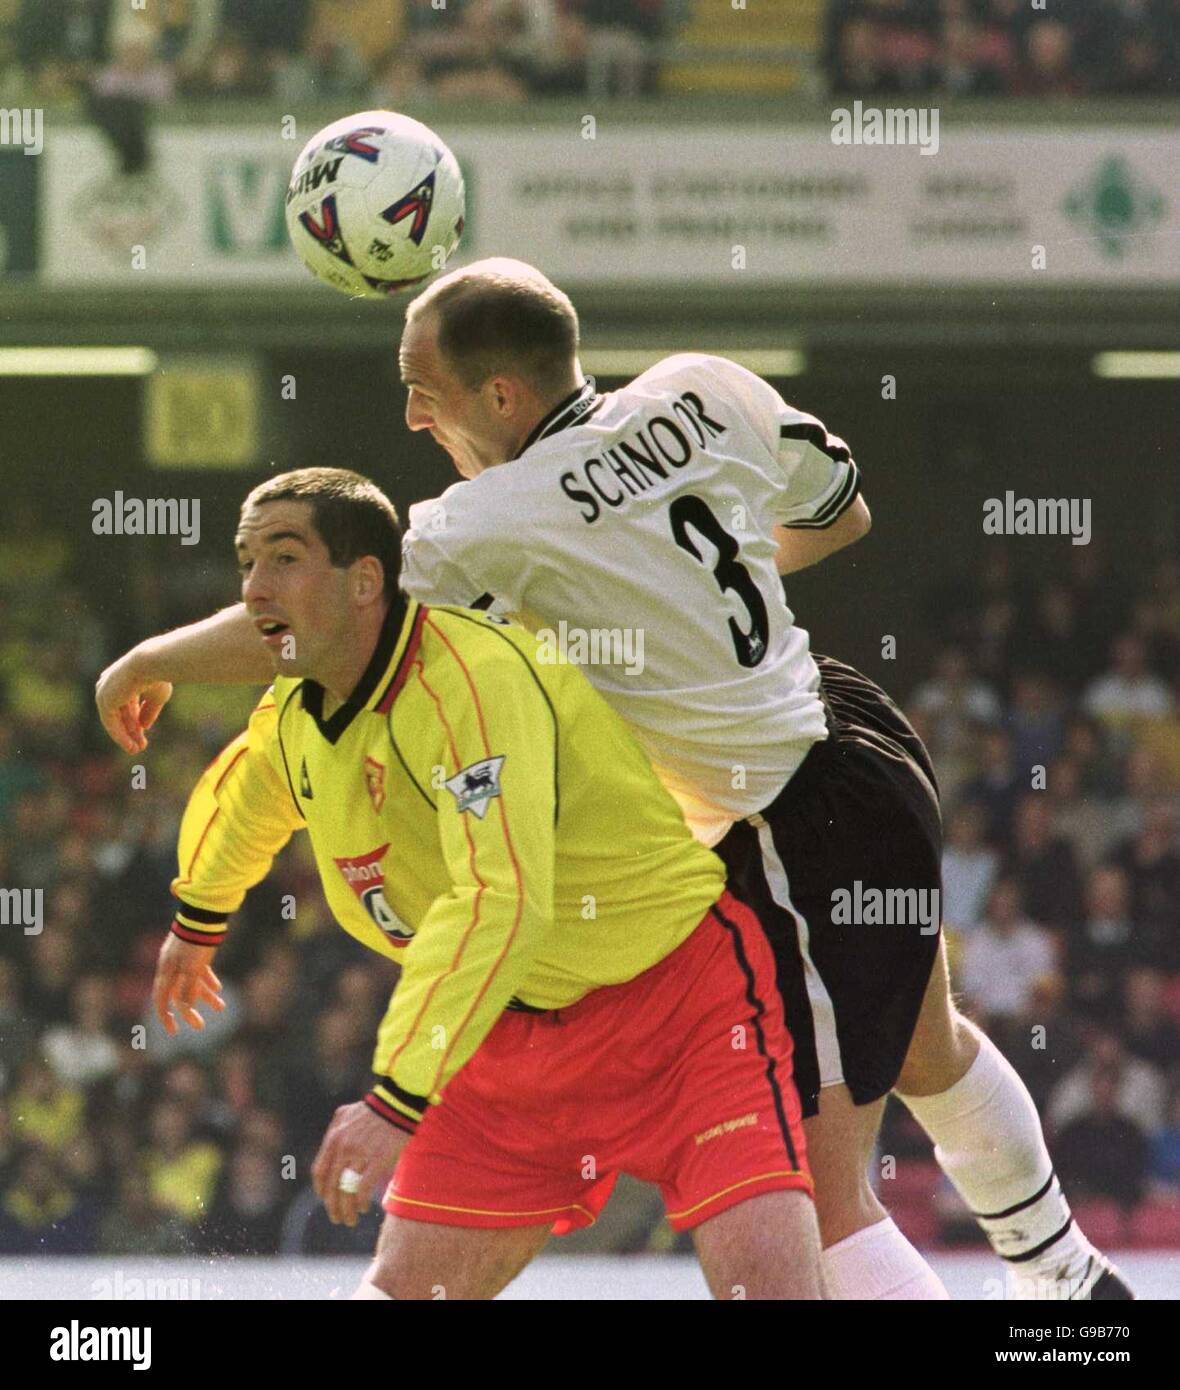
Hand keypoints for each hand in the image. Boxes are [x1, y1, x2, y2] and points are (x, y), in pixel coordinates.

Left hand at [96, 648, 172, 752]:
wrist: (150, 664)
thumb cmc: (158, 675)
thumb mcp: (157, 696)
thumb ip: (149, 711)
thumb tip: (144, 726)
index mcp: (121, 679)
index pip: (126, 703)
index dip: (135, 719)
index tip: (144, 731)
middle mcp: (109, 685)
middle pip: (120, 714)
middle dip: (131, 730)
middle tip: (140, 746)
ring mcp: (105, 693)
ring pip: (115, 721)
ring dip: (125, 737)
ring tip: (136, 750)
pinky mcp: (104, 702)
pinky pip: (111, 724)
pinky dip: (120, 736)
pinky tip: (130, 746)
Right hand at [152, 931, 225, 1035]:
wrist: (205, 915)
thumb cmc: (196, 943)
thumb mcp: (192, 968)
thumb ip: (188, 988)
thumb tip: (185, 1009)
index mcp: (166, 972)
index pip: (161, 1000)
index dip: (166, 1017)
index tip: (174, 1031)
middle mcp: (172, 968)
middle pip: (178, 995)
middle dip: (189, 1011)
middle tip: (200, 1026)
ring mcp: (184, 961)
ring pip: (192, 985)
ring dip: (205, 997)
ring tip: (221, 1007)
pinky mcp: (196, 954)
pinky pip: (200, 973)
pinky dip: (207, 982)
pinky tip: (218, 989)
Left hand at [312, 1103, 410, 1226]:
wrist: (397, 1103)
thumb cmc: (373, 1109)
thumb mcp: (346, 1114)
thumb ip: (335, 1132)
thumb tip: (330, 1152)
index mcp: (334, 1137)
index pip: (320, 1172)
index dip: (321, 1190)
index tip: (325, 1199)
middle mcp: (343, 1147)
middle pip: (332, 1186)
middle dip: (333, 1207)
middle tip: (337, 1218)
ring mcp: (360, 1154)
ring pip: (346, 1191)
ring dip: (347, 1210)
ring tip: (350, 1220)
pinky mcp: (378, 1160)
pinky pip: (364, 1188)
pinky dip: (362, 1202)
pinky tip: (364, 1208)